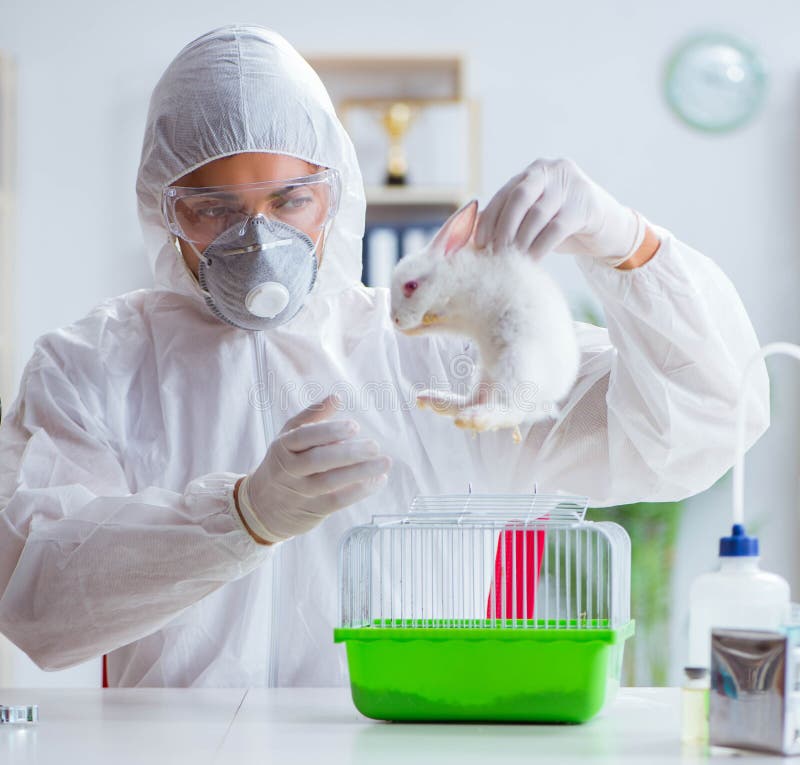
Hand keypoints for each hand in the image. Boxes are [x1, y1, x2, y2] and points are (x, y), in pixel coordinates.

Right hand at [235, 394, 390, 543]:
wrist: (263, 507)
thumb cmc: (283, 463)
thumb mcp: (288, 438)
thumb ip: (312, 417)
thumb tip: (336, 397)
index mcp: (283, 447)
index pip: (304, 437)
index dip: (329, 431)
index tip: (355, 426)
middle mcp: (289, 470)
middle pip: (318, 460)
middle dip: (349, 453)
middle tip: (374, 446)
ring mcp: (300, 492)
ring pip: (330, 482)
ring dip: (360, 473)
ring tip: (384, 462)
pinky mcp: (313, 510)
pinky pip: (338, 501)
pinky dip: (360, 491)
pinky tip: (378, 480)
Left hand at [475, 158, 647, 267]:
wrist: (609, 230)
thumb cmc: (564, 226)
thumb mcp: (534, 220)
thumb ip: (506, 221)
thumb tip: (469, 236)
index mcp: (535, 172)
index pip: (505, 193)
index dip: (489, 219)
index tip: (479, 243)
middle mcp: (552, 171)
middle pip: (518, 198)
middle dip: (503, 228)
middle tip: (495, 253)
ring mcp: (571, 185)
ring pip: (536, 215)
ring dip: (520, 241)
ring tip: (511, 261)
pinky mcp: (585, 205)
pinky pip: (555, 228)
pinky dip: (540, 247)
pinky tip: (531, 261)